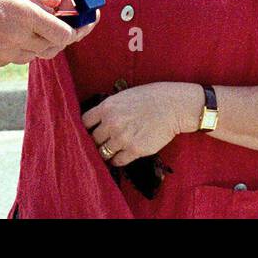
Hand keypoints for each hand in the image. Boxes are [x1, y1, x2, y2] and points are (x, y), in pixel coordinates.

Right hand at [0, 0, 90, 66]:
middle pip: (52, 47)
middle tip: (54, 26)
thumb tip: (61, 7)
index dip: (72, 31)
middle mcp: (16, 37)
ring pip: (33, 54)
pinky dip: (16, 48)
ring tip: (25, 26)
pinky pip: (14, 58)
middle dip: (56, 37)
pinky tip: (4, 33)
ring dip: (36, 43)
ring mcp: (3, 53)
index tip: (74, 25)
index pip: (64, 34)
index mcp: (24, 14)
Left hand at [82, 81, 198, 166]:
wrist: (173, 106)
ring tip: (113, 150)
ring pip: (103, 152)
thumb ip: (109, 108)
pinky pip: (117, 161)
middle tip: (104, 141)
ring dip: (107, 152)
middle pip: (93, 139)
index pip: (84, 122)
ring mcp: (123, 138)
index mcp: (107, 107)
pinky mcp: (135, 150)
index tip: (92, 130)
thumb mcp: (124, 96)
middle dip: (98, 141)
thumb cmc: (150, 97)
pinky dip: (117, 160)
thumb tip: (97, 120)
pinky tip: (122, 155)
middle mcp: (112, 123)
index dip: (87, 128)